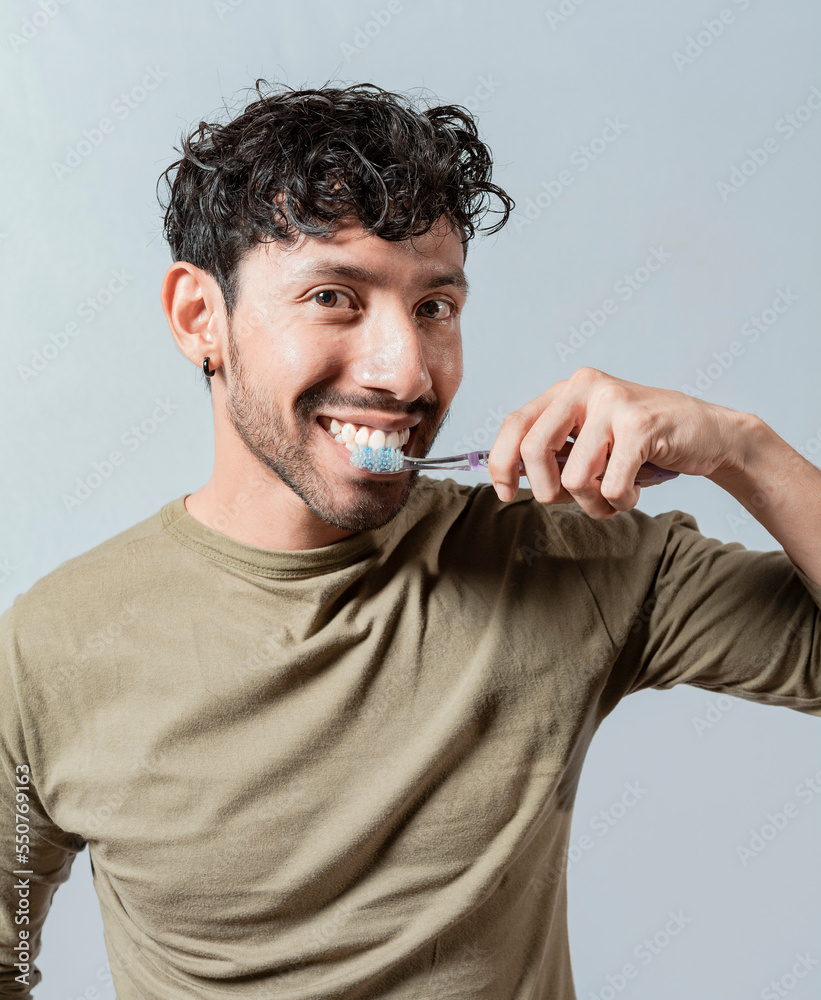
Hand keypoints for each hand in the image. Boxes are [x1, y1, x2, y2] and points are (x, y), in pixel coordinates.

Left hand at [487, 367, 747, 518]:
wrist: (709, 434)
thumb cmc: (644, 445)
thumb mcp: (591, 440)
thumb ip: (554, 451)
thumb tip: (509, 478)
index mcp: (567, 390)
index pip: (515, 424)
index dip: (501, 464)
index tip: (506, 494)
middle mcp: (585, 387)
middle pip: (535, 452)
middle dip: (549, 491)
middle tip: (574, 500)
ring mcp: (614, 403)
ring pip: (575, 478)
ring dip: (593, 504)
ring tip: (614, 496)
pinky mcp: (641, 426)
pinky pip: (610, 487)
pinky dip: (620, 502)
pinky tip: (633, 491)